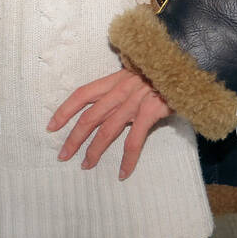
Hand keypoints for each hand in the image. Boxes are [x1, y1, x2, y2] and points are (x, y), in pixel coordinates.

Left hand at [46, 63, 172, 179]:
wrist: (185, 64)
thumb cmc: (162, 70)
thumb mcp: (137, 72)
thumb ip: (123, 86)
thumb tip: (110, 101)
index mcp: (114, 80)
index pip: (82, 94)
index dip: (64, 111)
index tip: (50, 127)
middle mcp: (119, 90)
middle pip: (89, 117)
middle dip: (73, 137)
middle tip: (62, 155)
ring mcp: (134, 102)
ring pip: (107, 130)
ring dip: (94, 150)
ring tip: (85, 165)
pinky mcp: (150, 112)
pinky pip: (134, 140)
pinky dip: (127, 159)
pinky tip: (122, 173)